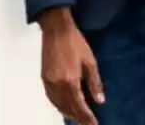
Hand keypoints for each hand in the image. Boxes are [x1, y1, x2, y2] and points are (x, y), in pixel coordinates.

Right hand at [39, 8, 103, 124]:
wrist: (57, 29)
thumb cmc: (75, 42)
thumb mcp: (90, 61)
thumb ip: (95, 83)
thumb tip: (100, 100)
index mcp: (70, 81)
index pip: (79, 106)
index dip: (87, 117)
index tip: (93, 124)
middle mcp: (57, 84)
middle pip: (67, 108)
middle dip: (77, 117)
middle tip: (87, 122)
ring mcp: (49, 82)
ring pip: (57, 104)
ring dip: (67, 113)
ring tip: (77, 118)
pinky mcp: (44, 77)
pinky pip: (50, 97)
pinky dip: (57, 105)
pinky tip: (63, 106)